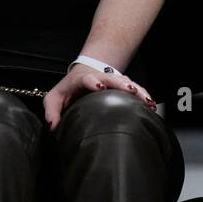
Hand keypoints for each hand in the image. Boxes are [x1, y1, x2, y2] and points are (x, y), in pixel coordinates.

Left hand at [42, 62, 156, 130]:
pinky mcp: (122, 86)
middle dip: (121, 83)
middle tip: (130, 89)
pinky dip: (144, 95)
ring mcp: (113, 81)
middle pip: (112, 77)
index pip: (89, 79)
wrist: (83, 74)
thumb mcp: (54, 98)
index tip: (99, 87)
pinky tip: (151, 104)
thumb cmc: (68, 89)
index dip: (94, 82)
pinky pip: (135, 89)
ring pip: (127, 82)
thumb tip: (54, 127)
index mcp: (83, 80)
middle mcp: (100, 77)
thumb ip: (51, 112)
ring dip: (137, 90)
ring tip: (147, 100)